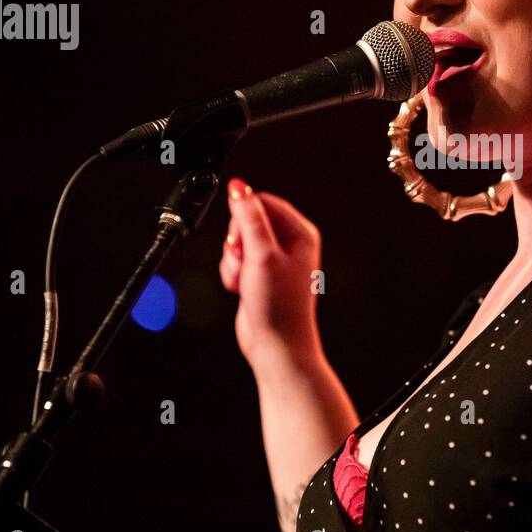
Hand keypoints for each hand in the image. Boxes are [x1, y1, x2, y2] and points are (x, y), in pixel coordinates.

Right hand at [218, 176, 322, 362]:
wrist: (275, 345)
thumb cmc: (278, 305)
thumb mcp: (261, 255)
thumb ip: (248, 218)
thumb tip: (237, 186)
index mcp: (300, 233)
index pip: (263, 202)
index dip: (244, 217)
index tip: (241, 240)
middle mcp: (288, 244)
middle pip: (246, 221)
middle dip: (237, 243)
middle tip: (246, 263)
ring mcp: (272, 260)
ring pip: (237, 242)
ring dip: (233, 261)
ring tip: (245, 281)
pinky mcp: (258, 274)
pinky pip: (234, 260)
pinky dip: (232, 274)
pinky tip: (241, 289)